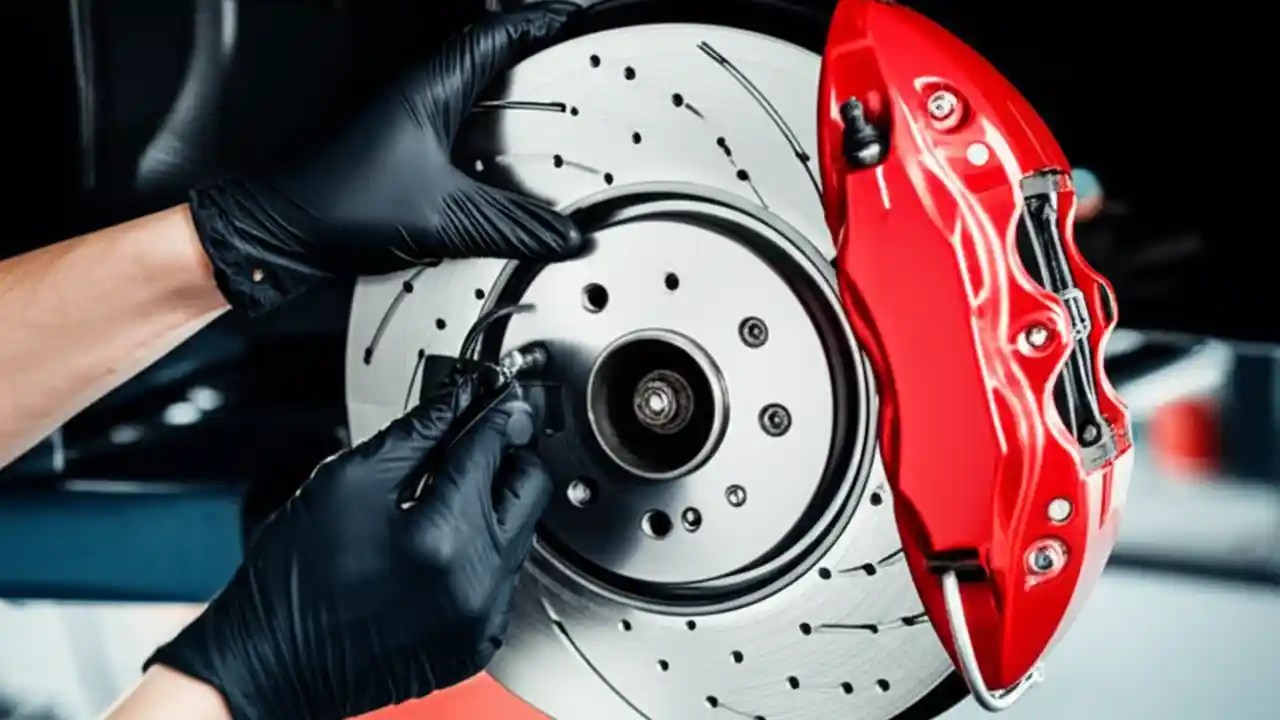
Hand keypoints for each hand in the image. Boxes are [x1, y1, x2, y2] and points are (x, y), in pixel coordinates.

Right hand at [146, 374, 552, 719]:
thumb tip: (459, 401)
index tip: (495, 394)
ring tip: (440, 499)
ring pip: (521, 532)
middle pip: (528, 489)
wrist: (271, 664)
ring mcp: (481, 617)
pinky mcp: (478, 641)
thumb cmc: (293, 581)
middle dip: (505, 456)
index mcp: (441, 535)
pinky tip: (439, 546)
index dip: (494, 411)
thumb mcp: (347, 482)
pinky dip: (482, 553)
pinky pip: (504, 578)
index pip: (491, 447)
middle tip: (473, 442)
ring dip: (493, 505)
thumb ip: (416, 434)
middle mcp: (474, 582)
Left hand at [190, 2, 582, 314]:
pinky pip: (456, 129)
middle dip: (539, 61)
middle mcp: (416, 92)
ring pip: (473, 94)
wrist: (276, 233)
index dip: (547, 24)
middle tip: (578, 68)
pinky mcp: (397, 147)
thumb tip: (562, 236)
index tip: (581, 24)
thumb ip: (513, 228)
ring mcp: (404, 118)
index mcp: (431, 86)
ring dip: (512, 101)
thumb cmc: (335, 205)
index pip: (501, 34)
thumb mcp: (445, 220)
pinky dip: (487, 138)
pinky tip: (503, 168)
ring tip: (553, 116)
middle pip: (492, 59)